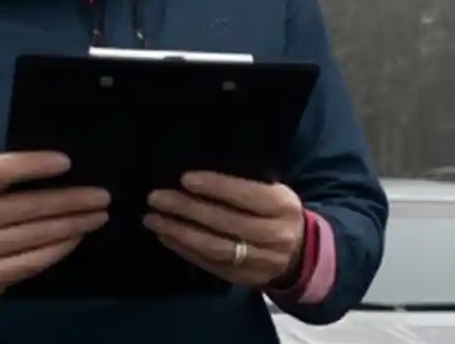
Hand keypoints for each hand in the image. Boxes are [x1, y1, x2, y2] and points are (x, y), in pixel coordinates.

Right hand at [0, 152, 109, 304]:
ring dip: (73, 224)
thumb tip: (65, 168)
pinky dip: (60, 247)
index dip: (33, 164)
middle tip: (103, 197)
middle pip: (27, 206)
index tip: (67, 162)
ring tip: (98, 216)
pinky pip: (33, 260)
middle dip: (71, 200)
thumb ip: (9, 180)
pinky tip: (77, 237)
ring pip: (35, 234)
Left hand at [144, 172, 304, 287]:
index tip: (185, 178)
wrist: (301, 253)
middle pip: (226, 222)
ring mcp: (259, 261)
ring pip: (215, 247)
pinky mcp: (243, 279)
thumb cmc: (278, 212)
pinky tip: (166, 236)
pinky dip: (184, 250)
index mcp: (283, 206)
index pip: (247, 196)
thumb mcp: (275, 191)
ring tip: (153, 219)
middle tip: (157, 198)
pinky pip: (210, 264)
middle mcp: (274, 235)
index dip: (216, 187)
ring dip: (179, 232)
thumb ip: (247, 184)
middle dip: (188, 209)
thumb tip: (200, 175)